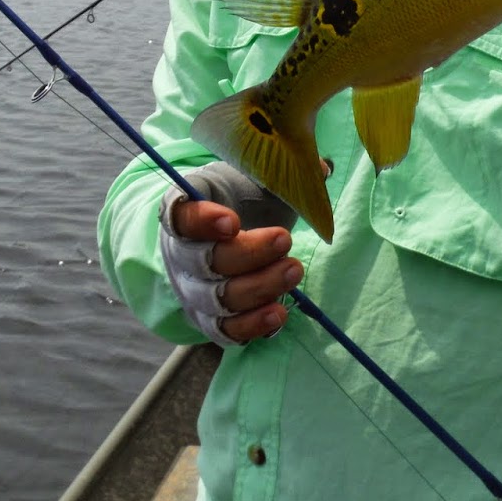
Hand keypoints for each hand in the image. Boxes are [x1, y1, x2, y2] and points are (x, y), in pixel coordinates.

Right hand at [158, 162, 302, 345]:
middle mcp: (181, 256)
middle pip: (205, 262)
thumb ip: (279, 172)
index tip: (231, 221)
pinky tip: (279, 313)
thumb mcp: (250, 179)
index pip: (180, 218)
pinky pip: (227, 331)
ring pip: (219, 299)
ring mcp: (194, 292)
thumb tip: (321, 169)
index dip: (202, 221)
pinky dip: (252, 325)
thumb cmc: (235, 200)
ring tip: (294, 270)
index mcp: (184, 213)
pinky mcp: (210, 320)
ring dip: (260, 287)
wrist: (218, 239)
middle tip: (285, 239)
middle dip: (248, 253)